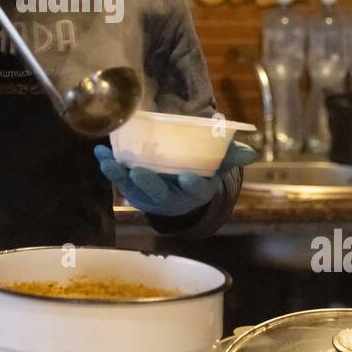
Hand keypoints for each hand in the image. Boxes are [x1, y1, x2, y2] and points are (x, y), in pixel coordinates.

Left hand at [94, 140, 256, 217]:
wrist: (178, 186)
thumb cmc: (200, 170)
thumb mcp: (218, 164)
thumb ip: (230, 156)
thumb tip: (250, 153)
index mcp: (196, 191)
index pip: (196, 191)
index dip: (192, 185)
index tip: (188, 178)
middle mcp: (171, 197)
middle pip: (159, 193)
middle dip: (148, 184)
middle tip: (138, 172)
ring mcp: (148, 195)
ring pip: (133, 189)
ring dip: (120, 175)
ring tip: (109, 161)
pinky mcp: (132, 189)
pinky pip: (119, 179)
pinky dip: (109, 167)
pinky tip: (101, 153)